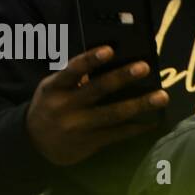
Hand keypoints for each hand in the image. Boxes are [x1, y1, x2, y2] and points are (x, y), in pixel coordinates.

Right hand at [26, 46, 167, 166]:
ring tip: (162, 96)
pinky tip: (153, 120)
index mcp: (54, 88)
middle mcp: (65, 107)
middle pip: (97, 90)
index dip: (90, 60)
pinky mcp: (88, 143)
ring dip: (140, 104)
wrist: (32, 144)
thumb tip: (116, 60)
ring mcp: (77, 127)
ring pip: (112, 114)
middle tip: (144, 66)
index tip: (109, 50)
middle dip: (122, 77)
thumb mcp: (53, 88)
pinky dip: (136, 127)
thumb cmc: (51, 104)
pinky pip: (116, 134)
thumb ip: (75, 76)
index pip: (72, 70)